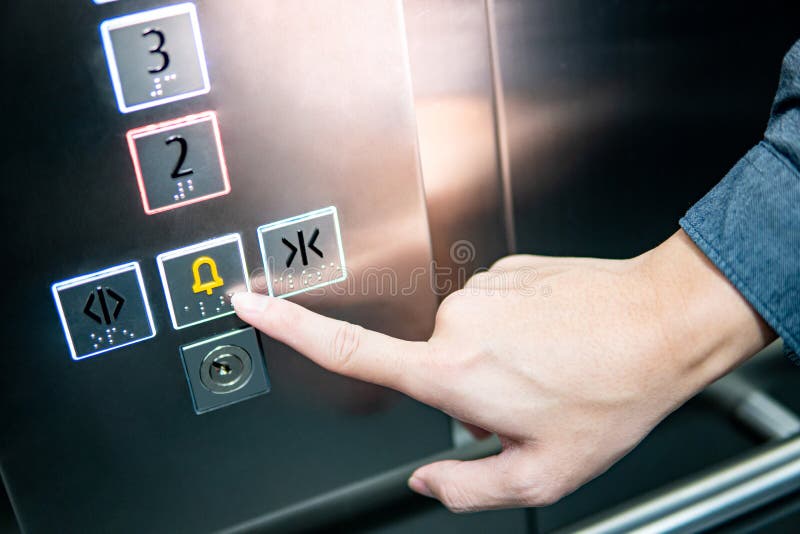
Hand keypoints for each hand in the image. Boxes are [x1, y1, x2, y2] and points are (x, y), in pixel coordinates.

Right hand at [231, 230, 772, 511]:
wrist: (661, 322)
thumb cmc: (611, 395)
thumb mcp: (542, 473)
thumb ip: (469, 485)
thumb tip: (429, 480)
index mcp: (452, 371)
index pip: (349, 350)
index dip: (290, 327)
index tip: (250, 302)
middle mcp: (458, 321)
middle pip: (432, 365)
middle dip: (466, 389)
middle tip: (526, 400)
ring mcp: (482, 289)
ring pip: (468, 337)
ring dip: (497, 360)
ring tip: (550, 369)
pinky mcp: (506, 269)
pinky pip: (495, 309)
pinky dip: (517, 331)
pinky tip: (558, 341)